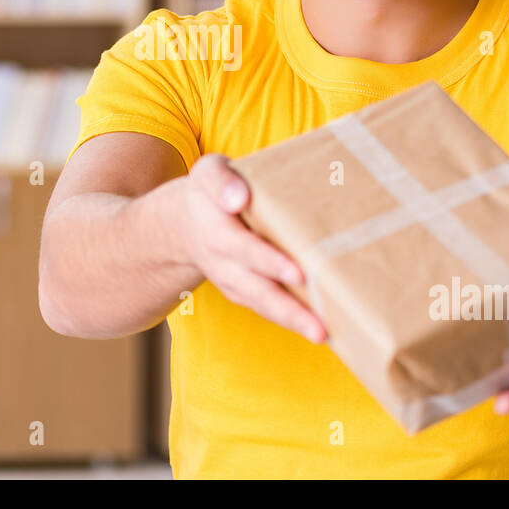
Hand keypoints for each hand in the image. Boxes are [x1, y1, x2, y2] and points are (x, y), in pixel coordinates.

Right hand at [168, 153, 327, 344]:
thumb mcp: (208, 173)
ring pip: (263, 305)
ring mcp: (233, 283)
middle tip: (319, 327)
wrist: (185, 224)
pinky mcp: (243, 292)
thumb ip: (221, 181)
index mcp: (216, 231)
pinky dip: (290, 321)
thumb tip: (238, 198)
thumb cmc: (209, 192)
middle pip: (257, 290)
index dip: (269, 262)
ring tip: (323, 335)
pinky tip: (318, 327)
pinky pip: (266, 308)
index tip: (298, 273)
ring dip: (293, 322)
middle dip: (288, 309)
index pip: (243, 249)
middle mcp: (223, 264)